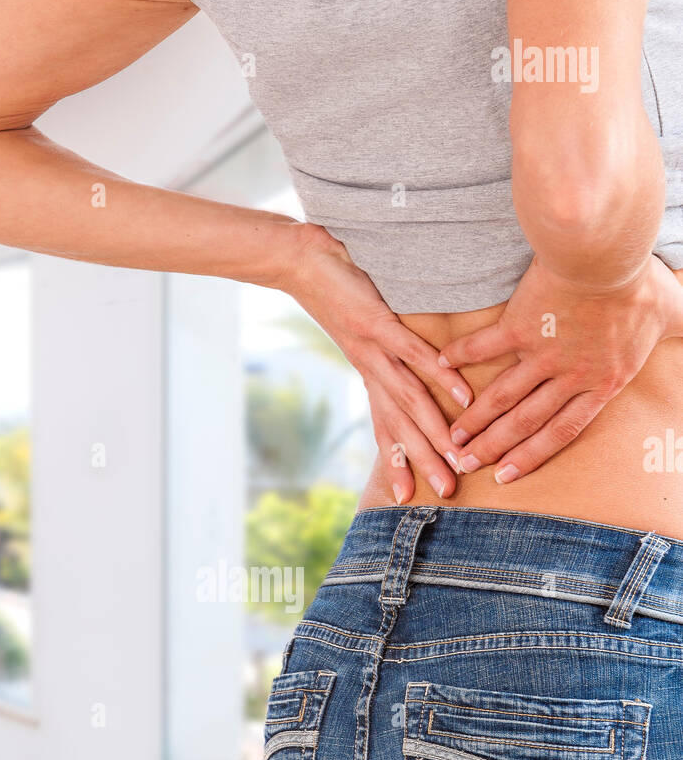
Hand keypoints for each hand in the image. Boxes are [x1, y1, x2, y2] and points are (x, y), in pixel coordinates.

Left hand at [285, 224, 470, 499]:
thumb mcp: (363, 329)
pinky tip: (461, 395)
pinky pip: (412, 355)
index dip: (397, 462)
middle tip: (447, 491)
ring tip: (457, 456)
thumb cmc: (336, 291)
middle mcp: (371, 371)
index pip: (385, 428)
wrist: (298, 263)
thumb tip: (407, 363)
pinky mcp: (377, 324)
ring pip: (408, 400)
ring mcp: (373, 350)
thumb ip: (387, 350)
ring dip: (433, 431)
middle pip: (401, 425)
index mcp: (369, 375)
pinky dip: (438, 375)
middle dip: (423, 461)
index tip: (411, 496)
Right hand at [440, 254, 682, 481]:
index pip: (563, 431)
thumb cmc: (641, 282)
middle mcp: (568, 376)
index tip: (507, 474)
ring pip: (502, 397)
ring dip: (475, 420)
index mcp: (602, 381)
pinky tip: (442, 367)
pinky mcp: (519, 326)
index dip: (532, 456)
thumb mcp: (675, 311)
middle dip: (494, 448)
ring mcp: (541, 354)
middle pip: (526, 423)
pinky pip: (484, 348)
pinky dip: (461, 358)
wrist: (604, 254)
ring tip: (454, 436)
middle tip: (467, 464)